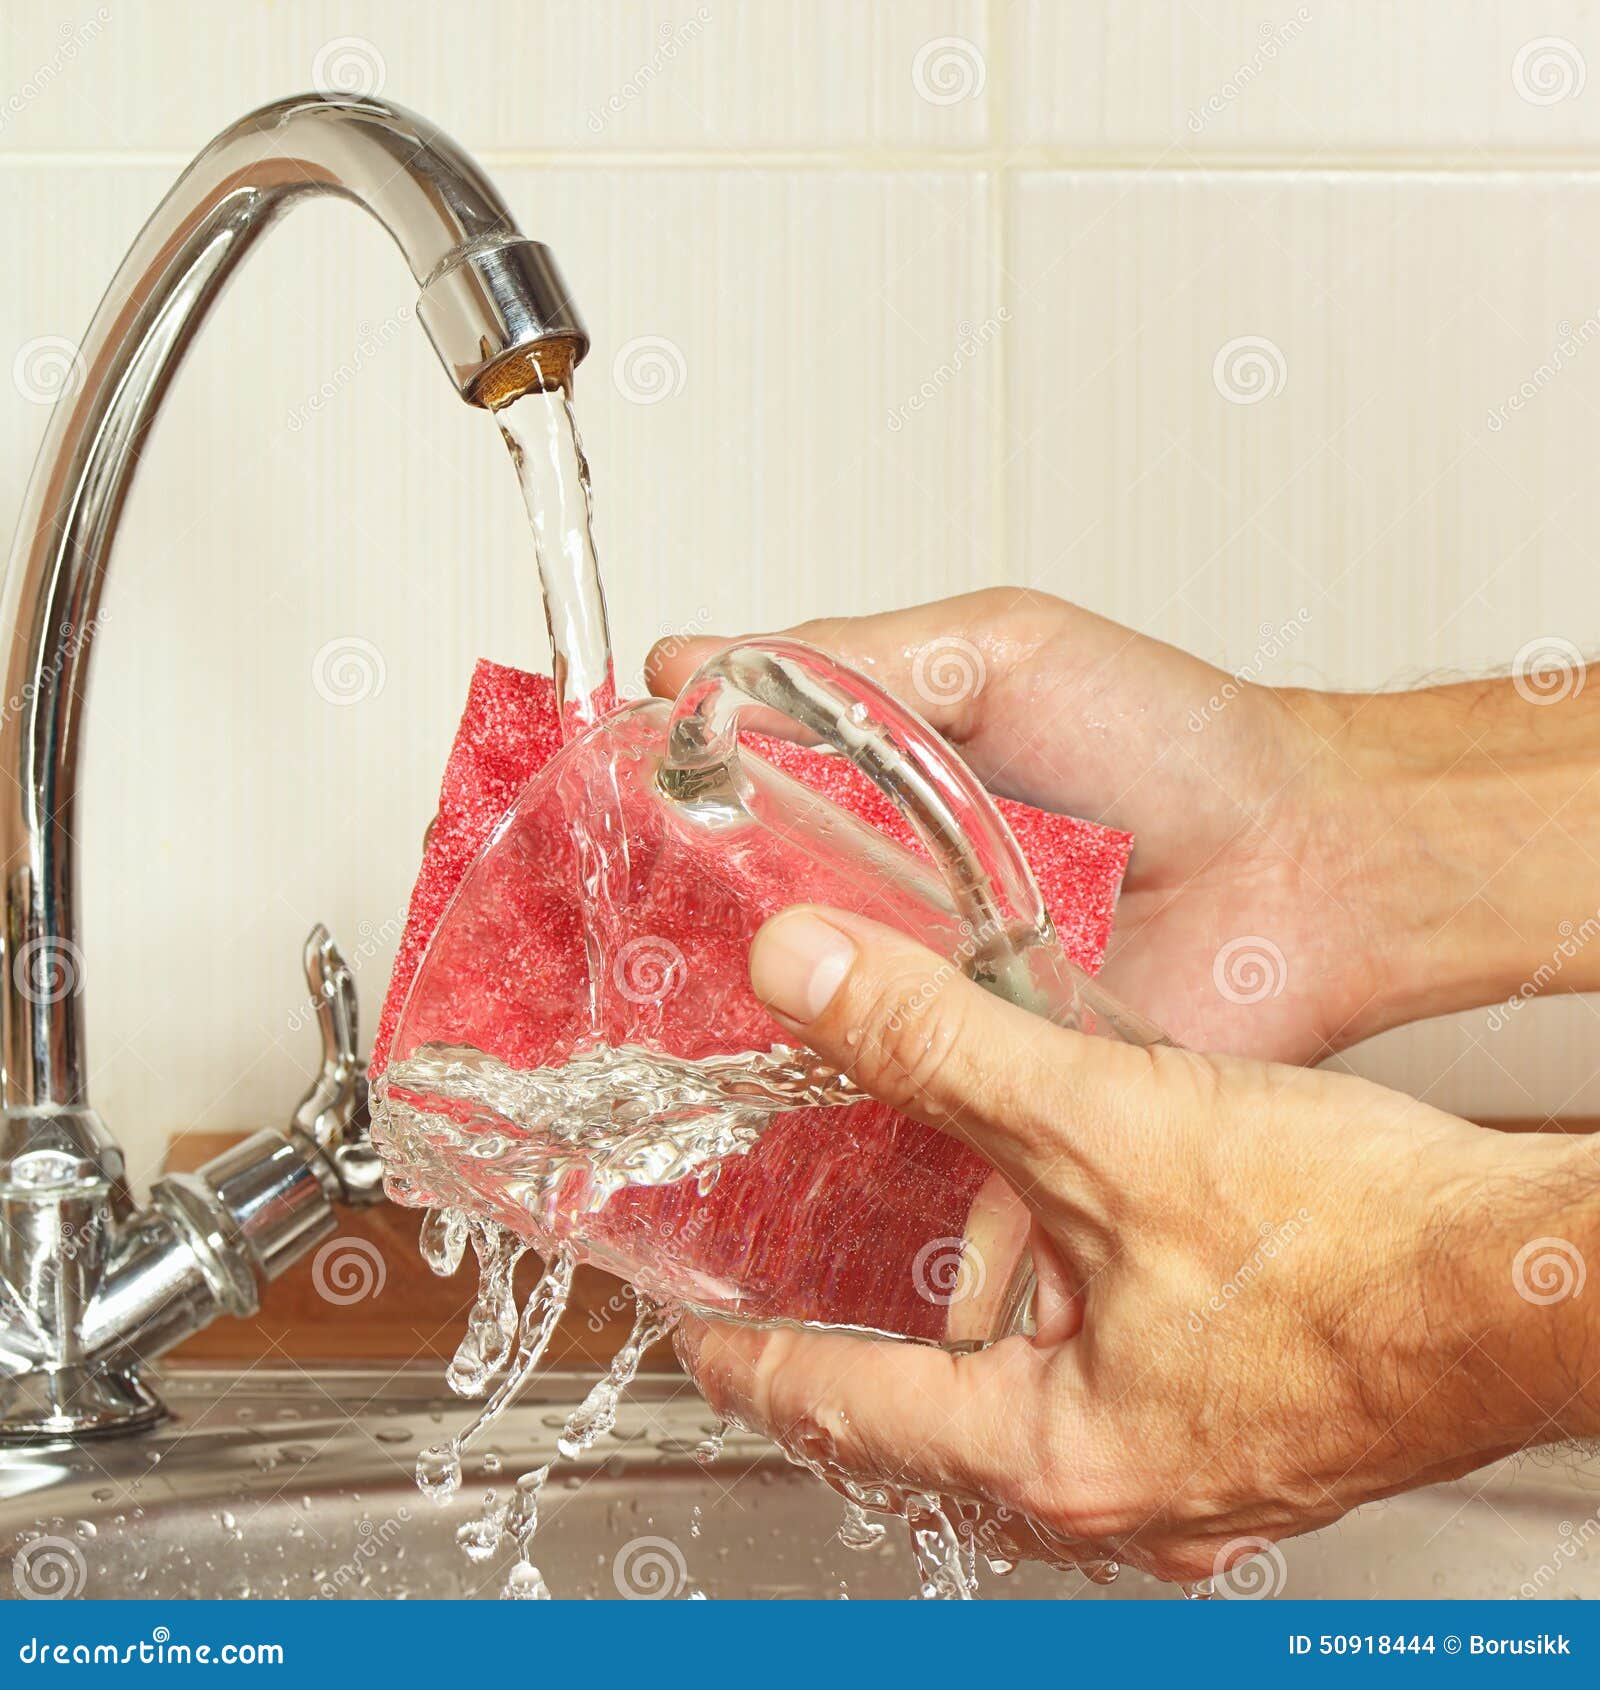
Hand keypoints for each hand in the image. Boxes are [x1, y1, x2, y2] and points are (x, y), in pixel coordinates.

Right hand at [648, 589, 1599, 1062]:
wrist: (1309, 865)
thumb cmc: (1177, 742)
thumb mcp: (994, 656)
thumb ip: (845, 662)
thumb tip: (687, 665)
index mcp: (882, 806)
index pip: (734, 827)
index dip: (656, 837)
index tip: (576, 840)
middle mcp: (898, 912)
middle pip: (751, 948)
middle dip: (669, 965)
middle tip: (589, 973)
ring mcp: (940, 1004)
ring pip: (808, 1040)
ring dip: (740, 1048)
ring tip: (651, 1058)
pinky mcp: (991, 1088)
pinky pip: (898, 1120)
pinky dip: (841, 1137)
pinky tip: (771, 1146)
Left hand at [674, 905, 1599, 1583]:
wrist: (1532, 1280)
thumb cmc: (1361, 1241)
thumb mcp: (1106, 1121)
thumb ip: (938, 1044)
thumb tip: (807, 974)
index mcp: (1058, 1450)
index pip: (849, 1411)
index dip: (760, 1366)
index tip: (707, 1345)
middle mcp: (1120, 1491)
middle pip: (932, 1437)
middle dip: (857, 1373)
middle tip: (794, 1318)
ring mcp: (1193, 1474)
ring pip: (1027, 1424)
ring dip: (965, 1357)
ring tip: (914, 1298)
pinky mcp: (1252, 1431)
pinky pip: (1111, 1401)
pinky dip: (1058, 1344)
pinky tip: (1070, 1282)